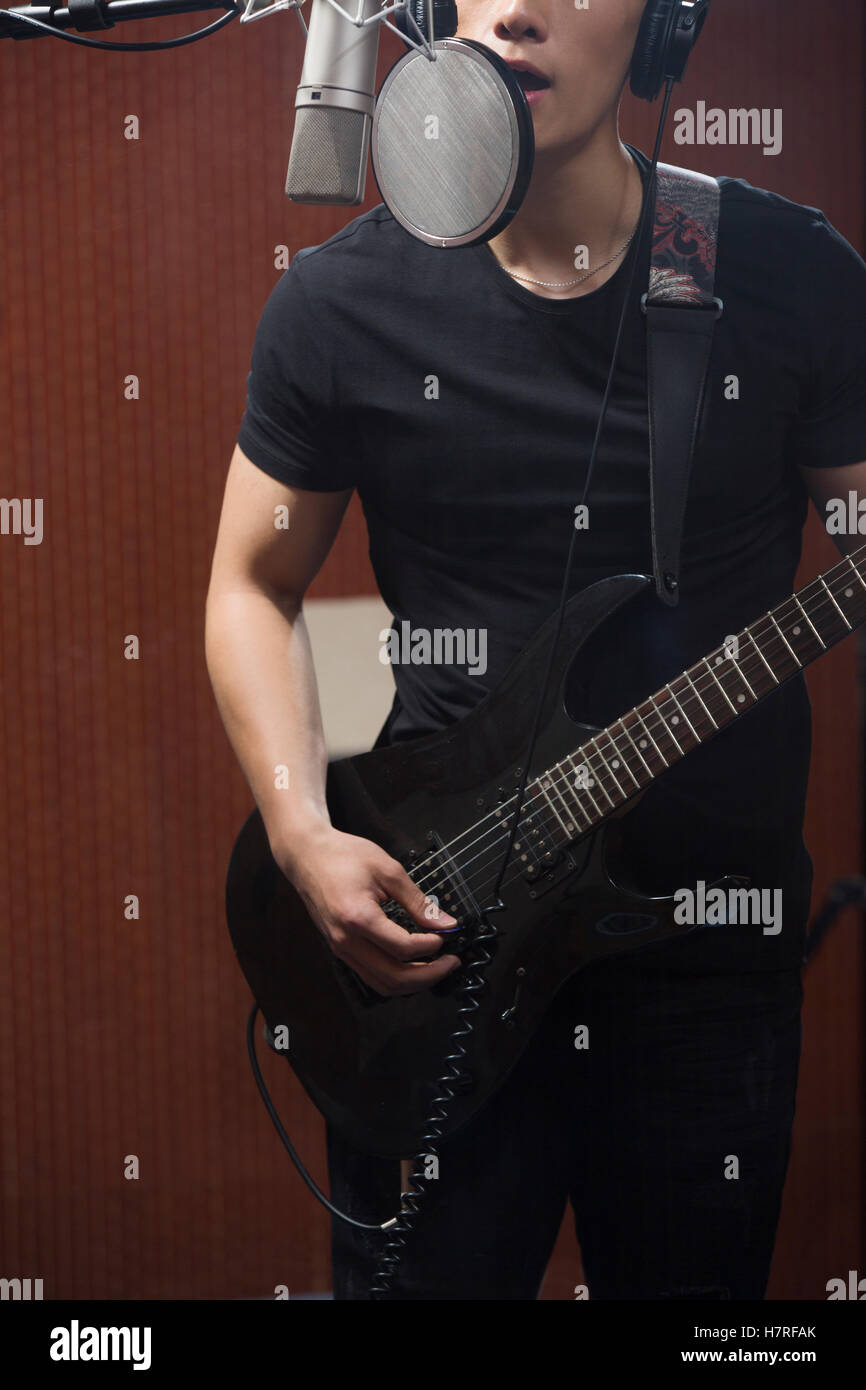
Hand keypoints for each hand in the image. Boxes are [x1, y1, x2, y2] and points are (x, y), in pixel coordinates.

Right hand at [277, 825, 461, 996]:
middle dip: (429, 975)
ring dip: (413, 982)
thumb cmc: (343, 855)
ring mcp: (340, 948)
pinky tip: (411, 964)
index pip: (403, 948)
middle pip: (394, 977)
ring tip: (435, 968)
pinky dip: (395, 976)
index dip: (431, 946)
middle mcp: (346, 940)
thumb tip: (444, 923)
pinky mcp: (340, 949)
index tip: (446, 935)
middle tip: (451, 963)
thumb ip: (418, 901)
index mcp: (358, 918)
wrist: (307, 855)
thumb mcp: (388, 870)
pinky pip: (370, 975)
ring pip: (382, 984)